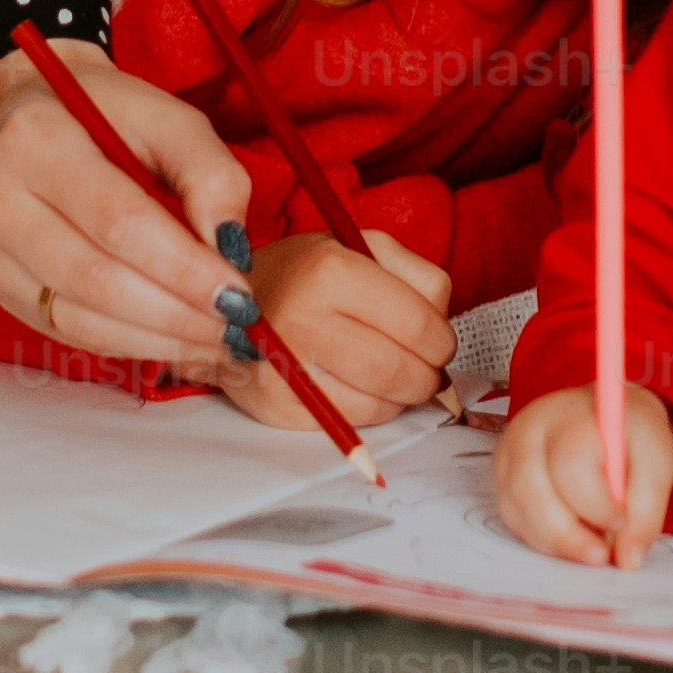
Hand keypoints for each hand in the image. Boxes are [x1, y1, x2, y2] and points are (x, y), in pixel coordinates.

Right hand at [0, 38, 249, 370]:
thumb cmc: (106, 112)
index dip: (183, 268)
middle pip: (94, 279)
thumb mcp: (170, 117)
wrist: (25, 106)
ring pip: (77, 317)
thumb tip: (231, 253)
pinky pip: (65, 330)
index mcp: (34, 136)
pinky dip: (126, 342)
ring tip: (214, 340)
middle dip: (176, 314)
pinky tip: (171, 339)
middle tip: (235, 327)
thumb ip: (211, 175)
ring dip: (156, 339)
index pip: (118, 221)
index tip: (239, 295)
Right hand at [212, 230, 453, 439]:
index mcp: (330, 271)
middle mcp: (303, 319)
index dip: (442, 342)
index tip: (440, 344)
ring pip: (378, 405)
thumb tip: (443, 330)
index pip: (418, 325)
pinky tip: (362, 389)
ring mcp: (284, 367)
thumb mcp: (363, 248)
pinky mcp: (274, 406)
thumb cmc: (306, 275)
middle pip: (399, 371)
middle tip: (427, 370)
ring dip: (401, 398)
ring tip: (394, 377)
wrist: (229, 302)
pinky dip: (369, 412)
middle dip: (428, 377)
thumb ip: (417, 276)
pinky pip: (347, 424)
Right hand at [491, 383, 672, 566]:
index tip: (621, 523)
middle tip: (601, 556)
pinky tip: (569, 538)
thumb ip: (647, 508)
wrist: (604, 418)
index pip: (570, 463)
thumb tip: (627, 559)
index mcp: (571, 415)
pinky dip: (541, 539)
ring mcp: (510, 452)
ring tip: (590, 548)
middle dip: (568, 535)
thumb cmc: (628, 437)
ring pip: (518, 509)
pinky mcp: (502, 476)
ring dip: (555, 542)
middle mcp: (530, 429)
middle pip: (531, 489)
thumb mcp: (656, 460)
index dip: (595, 504)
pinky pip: (512, 518)